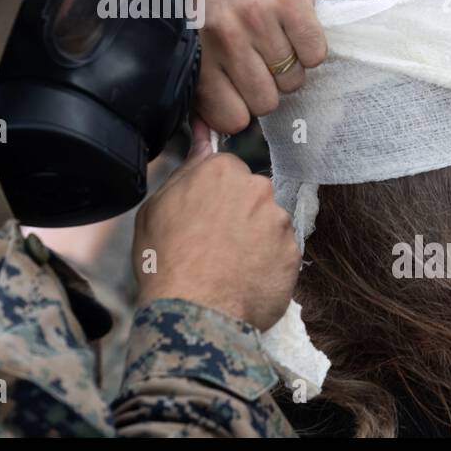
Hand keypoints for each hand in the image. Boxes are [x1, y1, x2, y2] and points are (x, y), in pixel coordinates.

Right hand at [132, 127, 299, 329]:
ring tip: (229, 267)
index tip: (203, 217)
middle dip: (238, 214)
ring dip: (255, 239)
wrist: (193, 314)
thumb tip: (202, 136)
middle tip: (214, 243)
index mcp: (222, 170)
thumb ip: (186, 168)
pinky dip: (267, 265)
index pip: (226, 170)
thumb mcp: (157, 207)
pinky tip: (244, 280)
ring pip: (268, 223)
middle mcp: (258, 188)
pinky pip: (281, 253)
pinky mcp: (294, 254)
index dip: (212, 195)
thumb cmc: (165, 261)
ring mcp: (279, 221)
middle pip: (251, 194)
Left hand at [165, 0, 325, 133]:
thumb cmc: (214, 8)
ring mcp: (260, 18)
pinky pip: (316, 54)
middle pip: (268, 102)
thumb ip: (206, 92)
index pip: (232, 119)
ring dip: (291, 67)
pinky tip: (294, 31)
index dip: (243, 112)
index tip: (243, 96)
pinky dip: (311, 49)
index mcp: (202, 55)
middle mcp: (228, 37)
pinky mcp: (292, 1)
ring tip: (276, 41)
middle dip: (270, 89)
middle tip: (263, 65)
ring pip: (294, 79)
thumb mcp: (197, 48)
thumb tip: (213, 141)